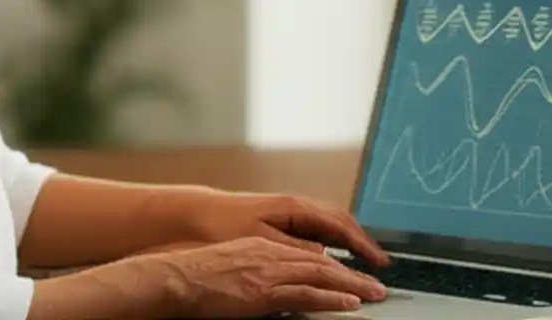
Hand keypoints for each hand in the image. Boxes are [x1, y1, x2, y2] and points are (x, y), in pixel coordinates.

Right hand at [144, 236, 387, 316]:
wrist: (175, 277)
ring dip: (352, 285)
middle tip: (376, 286)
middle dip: (353, 274)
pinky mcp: (263, 293)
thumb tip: (270, 284)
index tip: (354, 276)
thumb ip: (256, 269)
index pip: (309, 255)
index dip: (336, 266)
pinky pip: (304, 294)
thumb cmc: (196, 275)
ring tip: (374, 295)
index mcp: (264, 248)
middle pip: (323, 262)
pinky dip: (331, 298)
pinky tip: (349, 303)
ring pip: (321, 275)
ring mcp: (268, 273)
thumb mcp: (233, 264)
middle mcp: (271, 255)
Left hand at [184, 190, 391, 266]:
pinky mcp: (283, 220)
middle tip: (380, 264)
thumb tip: (322, 253)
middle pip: (340, 222)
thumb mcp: (259, 241)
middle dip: (362, 242)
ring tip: (365, 261)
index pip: (339, 225)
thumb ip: (293, 247)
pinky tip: (336, 255)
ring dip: (349, 241)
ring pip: (330, 224)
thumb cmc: (224, 225)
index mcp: (294, 208)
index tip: (378, 261)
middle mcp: (296, 206)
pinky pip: (317, 229)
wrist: (197, 213)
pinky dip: (332, 241)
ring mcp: (290, 211)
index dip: (362, 244)